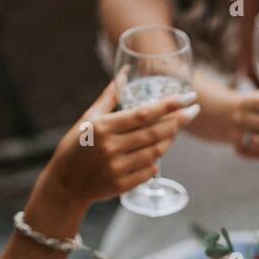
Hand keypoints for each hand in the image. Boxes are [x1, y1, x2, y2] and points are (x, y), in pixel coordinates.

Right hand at [40, 81, 199, 209]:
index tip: (188, 97)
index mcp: (103, 127)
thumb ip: (109, 97)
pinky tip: (160, 152)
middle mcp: (111, 147)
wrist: (65, 184)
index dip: (170, 105)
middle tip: (194, 111)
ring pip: (156, 152)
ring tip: (177, 128)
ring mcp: (117, 168)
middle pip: (155, 133)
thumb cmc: (76, 146)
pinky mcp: (122, 185)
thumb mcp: (88, 118)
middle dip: (179, 120)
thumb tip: (125, 73)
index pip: (144, 114)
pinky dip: (157, 161)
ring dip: (170, 139)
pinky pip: (149, 171)